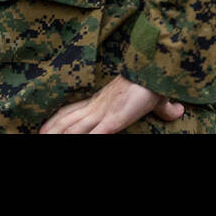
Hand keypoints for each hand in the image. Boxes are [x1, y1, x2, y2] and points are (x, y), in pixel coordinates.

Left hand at [40, 75, 182, 133]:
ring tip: (44, 139)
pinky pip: (94, 135)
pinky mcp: (113, 121)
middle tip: (37, 135)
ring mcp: (103, 114)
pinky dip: (83, 140)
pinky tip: (72, 144)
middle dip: (52, 129)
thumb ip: (162, 109)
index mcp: (102, 101)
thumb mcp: (157, 101)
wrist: (154, 72)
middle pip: (67, 119)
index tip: (44, 127)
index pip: (73, 110)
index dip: (57, 119)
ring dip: (60, 135)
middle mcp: (97, 107)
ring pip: (74, 128)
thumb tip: (178, 111)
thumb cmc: (154, 85)